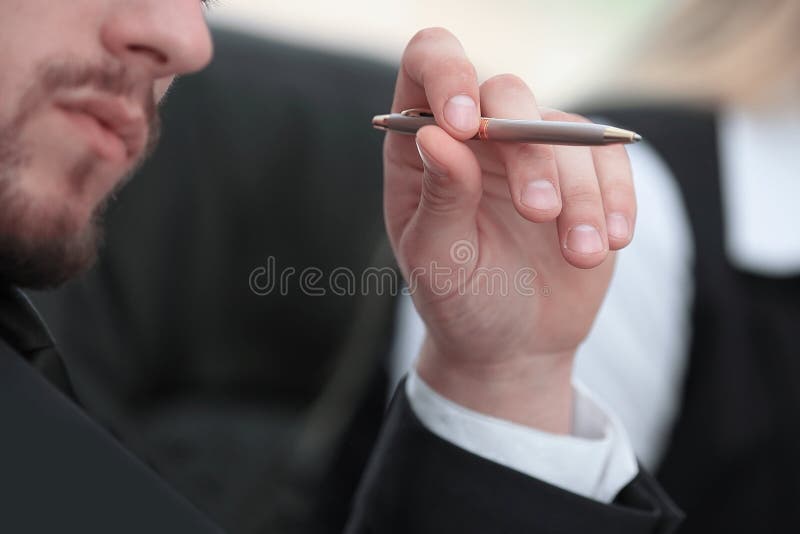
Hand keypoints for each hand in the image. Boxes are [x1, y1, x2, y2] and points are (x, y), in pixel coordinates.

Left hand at [384, 28, 636, 432]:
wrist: (513, 346)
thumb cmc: (461, 302)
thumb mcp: (437, 260)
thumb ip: (439, 197)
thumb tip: (435, 134)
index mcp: (423, 147)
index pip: (429, 64)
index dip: (447, 73)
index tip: (462, 125)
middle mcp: (478, 136)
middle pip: (508, 93)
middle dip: (530, 153)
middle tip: (538, 214)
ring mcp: (533, 151)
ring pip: (566, 131)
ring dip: (580, 195)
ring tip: (579, 255)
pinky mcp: (583, 175)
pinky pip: (610, 161)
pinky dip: (616, 200)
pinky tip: (609, 243)